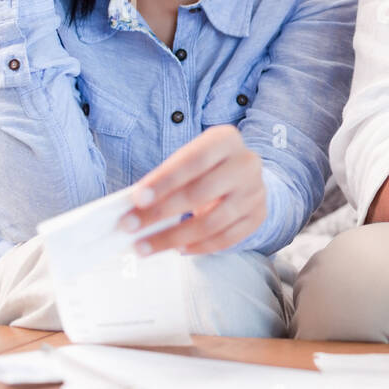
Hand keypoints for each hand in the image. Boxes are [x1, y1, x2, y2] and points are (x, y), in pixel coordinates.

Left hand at [117, 125, 267, 255]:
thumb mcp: (188, 160)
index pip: (193, 161)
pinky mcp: (258, 216)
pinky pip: (226, 239)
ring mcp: (255, 192)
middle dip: (161, 213)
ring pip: (212, 222)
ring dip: (174, 238)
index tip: (137, 200)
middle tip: (130, 226)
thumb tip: (134, 207)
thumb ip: (165, 178)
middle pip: (201, 192)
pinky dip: (199, 247)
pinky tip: (177, 249)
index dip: (165, 181)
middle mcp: (246, 164)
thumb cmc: (205, 167)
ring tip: (145, 246)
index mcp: (226, 140)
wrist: (244, 175)